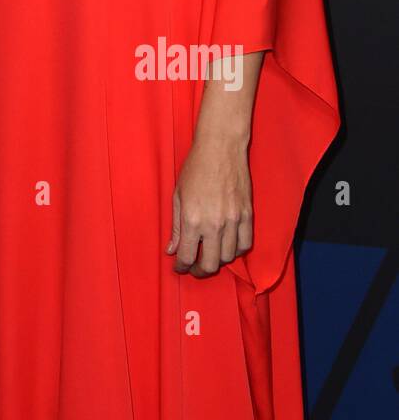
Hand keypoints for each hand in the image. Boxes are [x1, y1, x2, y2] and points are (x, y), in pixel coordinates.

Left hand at [166, 135, 252, 276]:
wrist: (221, 148)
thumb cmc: (195, 168)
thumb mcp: (178, 195)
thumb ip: (176, 226)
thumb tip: (172, 250)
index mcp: (192, 219)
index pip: (187, 257)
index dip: (182, 267)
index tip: (179, 267)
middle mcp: (214, 224)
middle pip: (210, 264)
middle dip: (200, 271)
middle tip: (194, 267)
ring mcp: (233, 220)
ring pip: (229, 257)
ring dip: (218, 261)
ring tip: (210, 254)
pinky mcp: (248, 215)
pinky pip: (245, 244)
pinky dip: (236, 251)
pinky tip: (228, 246)